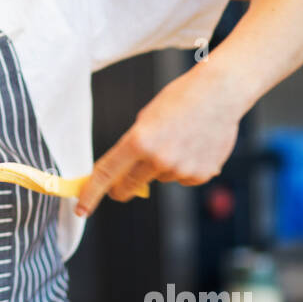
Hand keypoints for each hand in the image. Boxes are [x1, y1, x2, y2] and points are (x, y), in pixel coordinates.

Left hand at [75, 67, 242, 215]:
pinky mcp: (201, 175)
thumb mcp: (147, 118)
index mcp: (139, 140)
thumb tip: (125, 173)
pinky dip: (184, 167)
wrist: (220, 93)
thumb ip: (133, 146)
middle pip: (129, 185)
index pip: (106, 173)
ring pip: (159, 178)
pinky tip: (194, 146)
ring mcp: (181, 169)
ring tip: (179, 140)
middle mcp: (158, 158)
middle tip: (120, 187)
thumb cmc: (181, 99)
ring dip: (161, 167)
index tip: (82, 208)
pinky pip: (182, 178)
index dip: (91, 193)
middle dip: (121, 188)